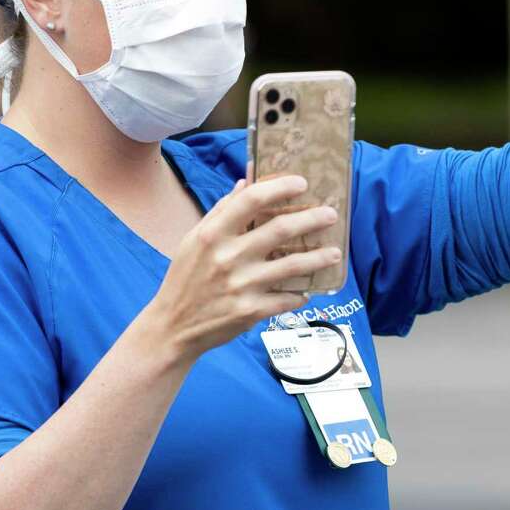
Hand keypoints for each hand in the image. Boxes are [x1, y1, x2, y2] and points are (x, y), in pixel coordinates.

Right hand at [144, 176, 340, 361]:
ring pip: (292, 265)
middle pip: (280, 230)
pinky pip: (287, 298)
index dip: (280, 187)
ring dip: (319, 258)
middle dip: (312, 219)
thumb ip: (221, 211)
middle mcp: (227, 257)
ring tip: (335, 253)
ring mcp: (241, 285)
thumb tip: (246, 182)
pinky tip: (307, 290)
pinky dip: (301, 293)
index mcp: (212, 234)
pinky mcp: (250, 311)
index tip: (301, 183)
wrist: (173, 327)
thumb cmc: (185, 279)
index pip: (251, 200)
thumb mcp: (194, 240)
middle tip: (331, 215)